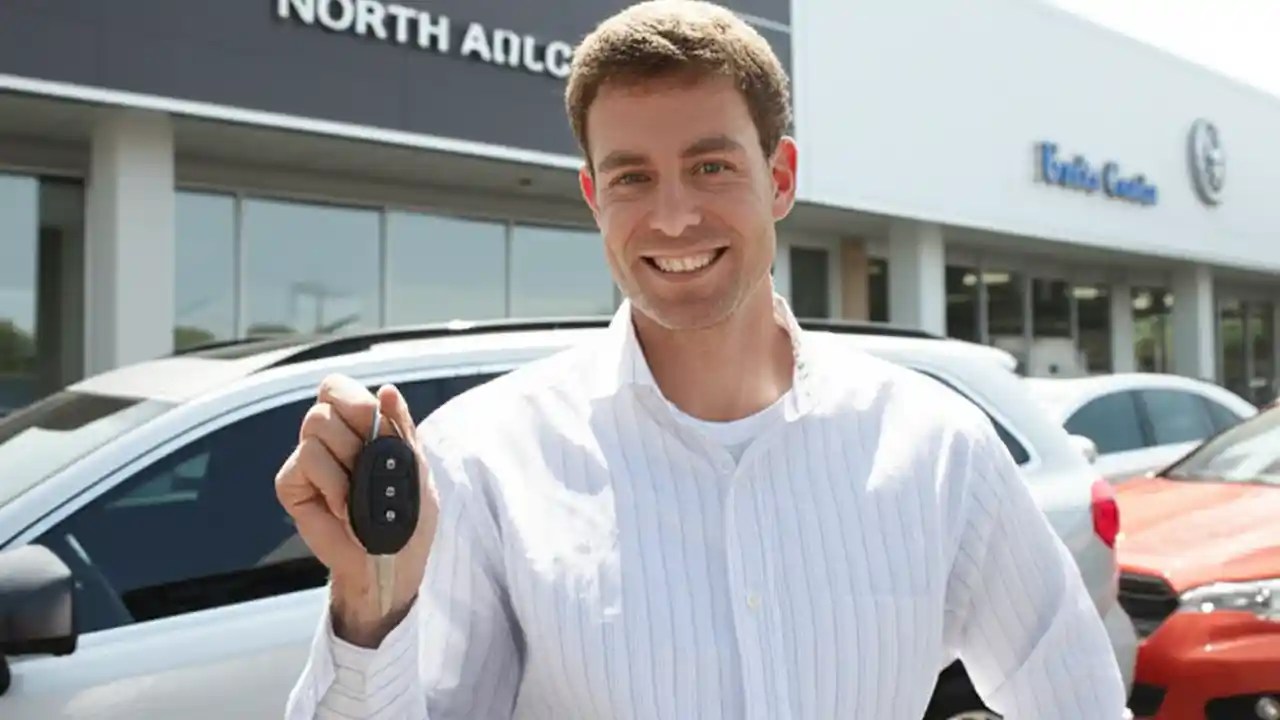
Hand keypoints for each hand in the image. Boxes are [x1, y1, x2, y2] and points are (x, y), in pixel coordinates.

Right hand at [275, 374, 439, 647]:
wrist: (391, 562)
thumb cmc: (407, 516)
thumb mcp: (416, 466)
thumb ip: (401, 427)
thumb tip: (387, 390)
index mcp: (356, 426)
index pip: (336, 388)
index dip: (352, 399)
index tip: (373, 422)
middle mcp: (327, 439)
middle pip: (323, 405)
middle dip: (357, 434)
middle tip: (371, 465)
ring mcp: (306, 461)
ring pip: (315, 429)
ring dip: (348, 463)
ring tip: (360, 494)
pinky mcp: (291, 484)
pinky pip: (305, 462)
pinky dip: (333, 485)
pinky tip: (345, 508)